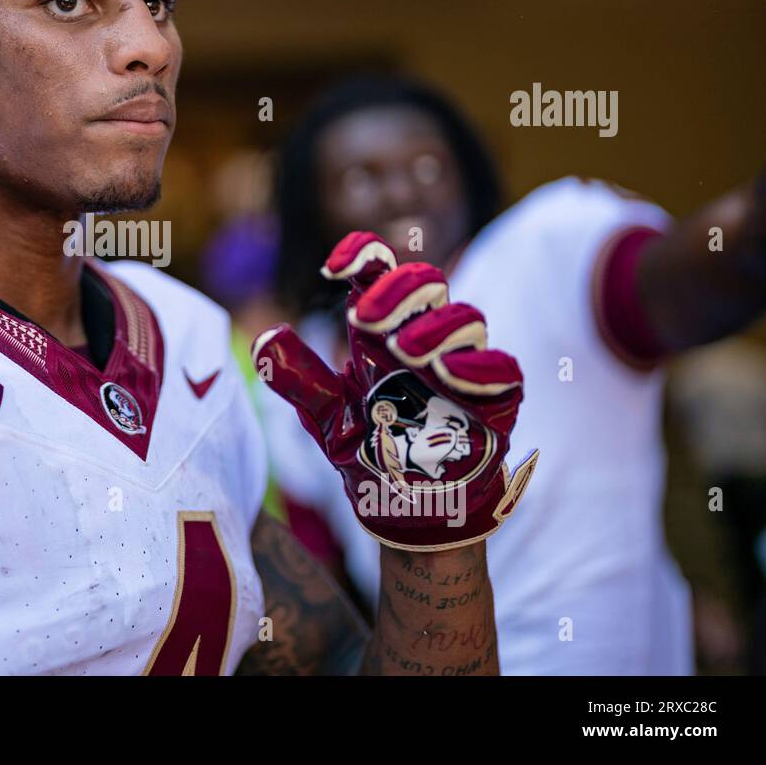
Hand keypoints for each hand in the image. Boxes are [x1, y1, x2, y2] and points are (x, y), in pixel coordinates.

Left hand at [252, 231, 537, 550]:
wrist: (407, 511)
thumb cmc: (373, 454)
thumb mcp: (326, 419)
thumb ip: (299, 380)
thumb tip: (264, 342)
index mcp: (382, 334)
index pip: (380, 272)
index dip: (363, 253)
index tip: (333, 266)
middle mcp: (424, 340)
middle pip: (426, 283)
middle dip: (397, 290)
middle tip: (362, 318)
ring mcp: (463, 368)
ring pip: (466, 320)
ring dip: (435, 328)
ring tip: (404, 351)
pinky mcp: (495, 403)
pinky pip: (502, 370)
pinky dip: (477, 366)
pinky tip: (447, 372)